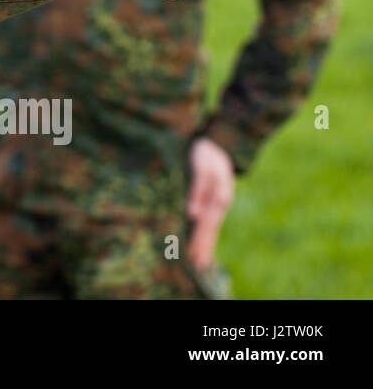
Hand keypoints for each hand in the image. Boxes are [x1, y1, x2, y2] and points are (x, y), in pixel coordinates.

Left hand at [186, 136, 234, 270]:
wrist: (215, 142)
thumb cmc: (205, 154)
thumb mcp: (201, 167)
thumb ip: (197, 190)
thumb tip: (192, 214)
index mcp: (218, 199)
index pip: (206, 226)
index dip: (199, 242)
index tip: (194, 258)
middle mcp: (218, 204)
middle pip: (209, 230)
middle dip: (203, 248)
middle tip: (196, 268)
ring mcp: (216, 202)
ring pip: (210, 227)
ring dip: (205, 244)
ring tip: (200, 262)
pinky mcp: (211, 198)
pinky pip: (209, 219)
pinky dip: (205, 232)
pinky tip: (201, 239)